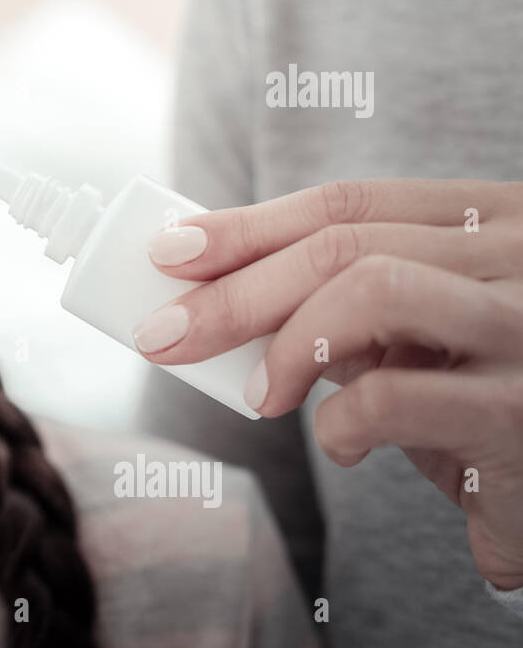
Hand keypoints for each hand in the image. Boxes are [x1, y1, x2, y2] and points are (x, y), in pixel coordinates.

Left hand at [132, 178, 522, 589]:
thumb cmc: (475, 406)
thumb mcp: (410, 338)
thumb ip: (335, 304)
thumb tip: (207, 287)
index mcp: (491, 220)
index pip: (349, 203)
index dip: (248, 224)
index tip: (170, 251)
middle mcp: (522, 256)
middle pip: (345, 245)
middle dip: (235, 291)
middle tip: (162, 334)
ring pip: (372, 290)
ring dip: (286, 346)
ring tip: (263, 397)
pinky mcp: (519, 411)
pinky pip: (388, 396)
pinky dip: (336, 425)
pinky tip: (343, 444)